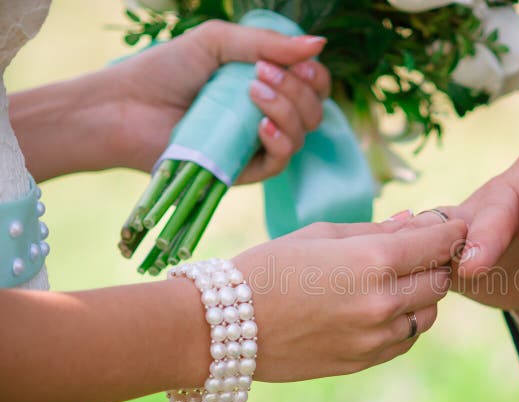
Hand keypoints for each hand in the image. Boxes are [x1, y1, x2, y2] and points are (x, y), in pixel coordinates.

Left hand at [109, 20, 330, 182]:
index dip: (315, 75)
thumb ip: (267, 42)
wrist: (124, 108)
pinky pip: (279, 162)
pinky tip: (260, 125)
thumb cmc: (165, 70)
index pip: (313, 85)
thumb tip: (321, 44)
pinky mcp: (242, 170)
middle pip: (314, 110)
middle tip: (261, 74)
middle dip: (298, 90)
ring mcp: (256, 145)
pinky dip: (279, 141)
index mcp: (265, 84)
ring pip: (301, 135)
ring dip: (287, 110)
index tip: (298, 62)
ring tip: (252, 92)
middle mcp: (266, 115)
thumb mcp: (216, 41)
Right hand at [231, 219, 466, 381]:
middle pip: (440, 280)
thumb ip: (376, 230)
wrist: (223, 325)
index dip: (451, 232)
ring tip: (395, 282)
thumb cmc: (269, 266)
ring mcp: (375, 337)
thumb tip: (416, 222)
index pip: (439, 243)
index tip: (452, 227)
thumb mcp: (322, 234)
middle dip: (436, 263)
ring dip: (422, 295)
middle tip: (420, 252)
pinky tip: (380, 308)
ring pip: (429, 314)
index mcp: (373, 260)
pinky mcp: (364, 361)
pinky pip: (406, 340)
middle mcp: (383, 301)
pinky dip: (405, 322)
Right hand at [408, 149, 518, 318]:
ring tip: (434, 272)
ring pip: (454, 226)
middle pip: (493, 207)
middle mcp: (505, 187)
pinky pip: (432, 249)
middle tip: (475, 268)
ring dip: (444, 248)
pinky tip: (406, 275)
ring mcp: (474, 215)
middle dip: (485, 237)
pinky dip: (420, 260)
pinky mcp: (454, 244)